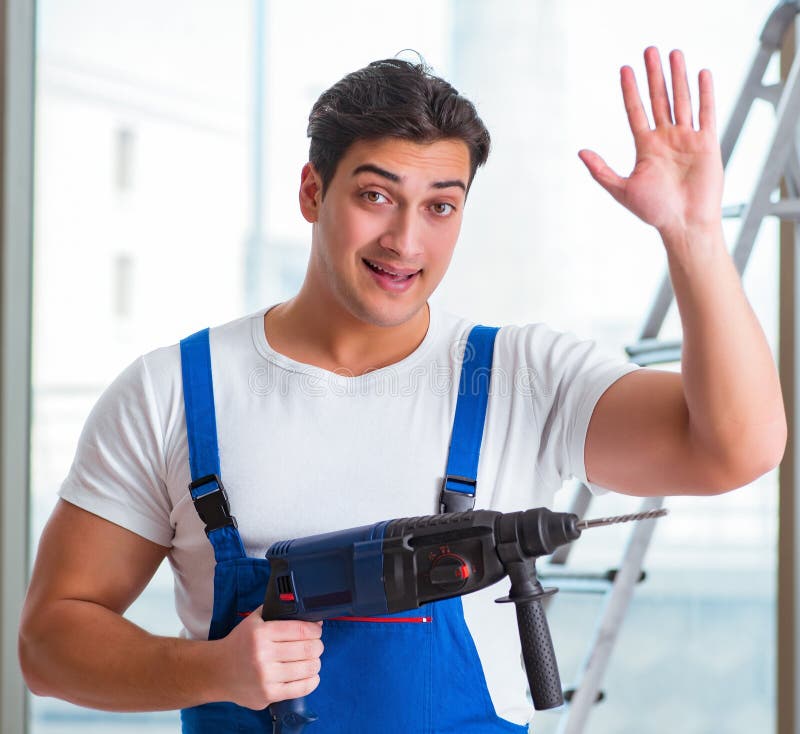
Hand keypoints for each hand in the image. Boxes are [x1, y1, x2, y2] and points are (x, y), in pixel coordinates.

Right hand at [213, 606, 323, 709]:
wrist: (218, 671)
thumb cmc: (240, 643)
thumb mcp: (254, 620)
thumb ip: (276, 611)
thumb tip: (307, 613)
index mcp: (261, 633)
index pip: (300, 630)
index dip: (315, 630)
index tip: (317, 630)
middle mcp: (263, 654)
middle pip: (307, 649)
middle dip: (317, 646)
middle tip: (316, 645)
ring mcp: (265, 677)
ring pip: (307, 668)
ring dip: (316, 663)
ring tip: (313, 660)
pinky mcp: (268, 695)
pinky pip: (300, 689)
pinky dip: (312, 681)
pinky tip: (311, 676)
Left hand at [579, 47, 722, 242]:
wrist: (683, 224)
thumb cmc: (653, 211)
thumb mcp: (621, 189)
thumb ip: (601, 170)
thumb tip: (580, 152)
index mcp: (646, 147)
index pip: (636, 110)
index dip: (630, 90)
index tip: (625, 69)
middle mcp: (666, 138)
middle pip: (659, 99)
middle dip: (654, 75)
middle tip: (649, 50)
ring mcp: (687, 139)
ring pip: (681, 100)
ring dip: (678, 77)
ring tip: (674, 53)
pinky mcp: (707, 143)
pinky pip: (706, 113)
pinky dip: (705, 94)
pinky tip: (701, 74)